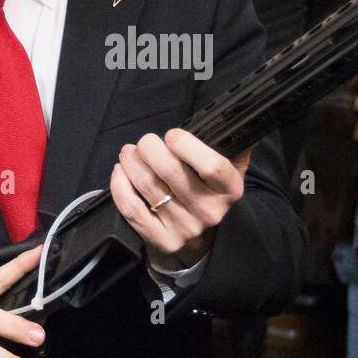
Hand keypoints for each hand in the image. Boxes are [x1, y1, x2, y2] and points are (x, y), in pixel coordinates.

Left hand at [111, 128, 250, 267]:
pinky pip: (132, 209)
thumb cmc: (211, 191)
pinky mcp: (162, 240)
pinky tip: (120, 171)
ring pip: (148, 186)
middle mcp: (210, 211)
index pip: (211, 165)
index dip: (187, 145)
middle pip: (171, 171)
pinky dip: (120, 185)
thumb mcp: (232, 169)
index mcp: (229, 189)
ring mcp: (185, 228)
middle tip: (144, 141)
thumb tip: (238, 117)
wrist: (203, 239)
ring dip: (131, 162)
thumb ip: (233, 144)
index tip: (172, 134)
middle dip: (149, 148)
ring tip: (129, 153)